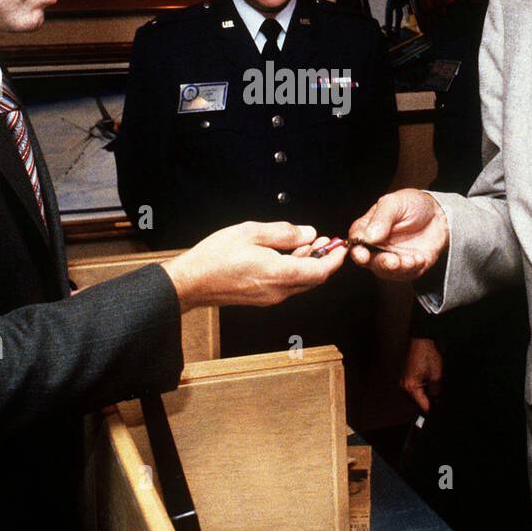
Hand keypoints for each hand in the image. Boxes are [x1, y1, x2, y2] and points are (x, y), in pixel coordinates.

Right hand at [163, 221, 346, 311]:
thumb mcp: (250, 232)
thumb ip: (283, 233)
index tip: (340, 246)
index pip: (319, 272)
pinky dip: (295, 269)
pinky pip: (286, 284)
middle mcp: (277, 291)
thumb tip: (307, 233)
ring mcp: (269, 297)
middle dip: (324, 260)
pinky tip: (289, 255)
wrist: (191, 282)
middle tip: (328, 241)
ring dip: (309, 264)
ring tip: (310, 243)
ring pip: (300, 282)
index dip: (334, 259)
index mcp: (278, 274)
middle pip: (313, 279)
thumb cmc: (214, 257)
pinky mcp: (261, 297)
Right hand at [348, 189, 448, 280]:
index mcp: (368, 229)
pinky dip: (412, 269)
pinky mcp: (408, 266)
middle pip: (369, 261)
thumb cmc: (413, 204)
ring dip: (397, 269)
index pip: (356, 242)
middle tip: (391, 260)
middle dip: (380, 263)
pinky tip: (419, 258)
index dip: (357, 250)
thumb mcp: (395, 203)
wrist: (439, 214)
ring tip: (410, 259)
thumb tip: (368, 236)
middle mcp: (377, 246)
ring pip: (386, 271)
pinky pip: (406, 274)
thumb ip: (381, 218)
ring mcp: (392, 257)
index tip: (363, 254)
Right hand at [401, 337, 443, 413]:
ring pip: (418, 393)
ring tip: (435, 384)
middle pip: (420, 400)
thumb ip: (436, 391)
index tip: (441, 408)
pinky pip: (416, 386)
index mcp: (411, 386)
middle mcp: (405, 385)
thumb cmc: (428, 355)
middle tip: (440, 394)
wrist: (422, 340)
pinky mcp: (408, 375)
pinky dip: (424, 385)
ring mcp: (405, 380)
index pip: (423, 405)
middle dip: (430, 398)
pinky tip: (430, 380)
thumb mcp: (436, 376)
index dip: (433, 407)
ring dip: (427, 391)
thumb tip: (438, 400)